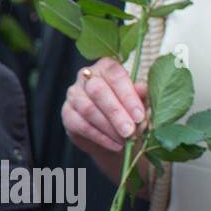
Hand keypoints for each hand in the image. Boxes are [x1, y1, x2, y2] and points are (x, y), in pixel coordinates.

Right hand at [62, 57, 148, 181]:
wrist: (116, 133)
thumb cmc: (131, 109)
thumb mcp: (141, 101)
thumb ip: (142, 94)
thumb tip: (143, 88)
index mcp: (107, 66)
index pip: (115, 75)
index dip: (128, 96)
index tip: (139, 116)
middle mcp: (87, 75)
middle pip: (99, 91)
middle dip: (117, 113)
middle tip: (131, 131)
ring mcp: (74, 93)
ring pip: (88, 109)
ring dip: (109, 127)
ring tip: (125, 140)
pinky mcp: (67, 112)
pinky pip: (81, 125)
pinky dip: (100, 137)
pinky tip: (115, 144)